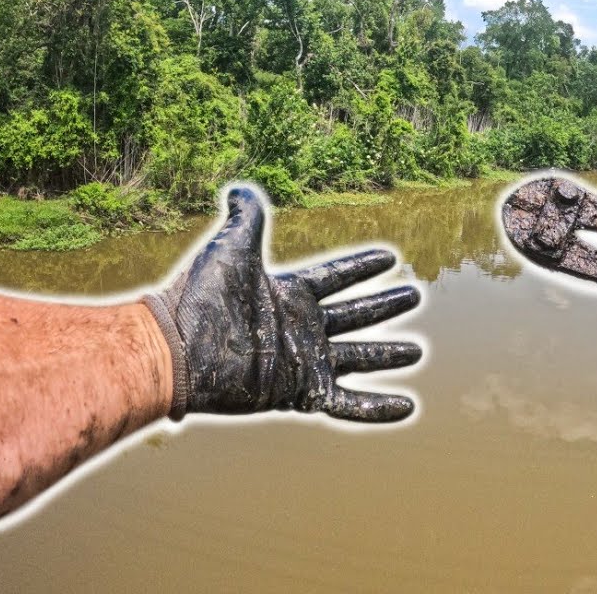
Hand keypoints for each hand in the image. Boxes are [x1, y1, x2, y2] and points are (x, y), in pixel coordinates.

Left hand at [144, 185, 421, 422]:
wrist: (179, 349)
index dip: (362, 267)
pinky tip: (405, 407)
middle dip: (384, 307)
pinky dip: (377, 407)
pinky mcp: (300, 391)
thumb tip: (241, 190)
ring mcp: (302, 361)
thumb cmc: (201, 297)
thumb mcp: (231, 247)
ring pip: (358, 358)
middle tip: (413, 296)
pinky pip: (348, 402)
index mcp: (289, 294)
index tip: (390, 258)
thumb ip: (245, 217)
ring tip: (417, 351)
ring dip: (387, 355)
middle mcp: (300, 328)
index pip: (336, 277)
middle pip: (354, 316)